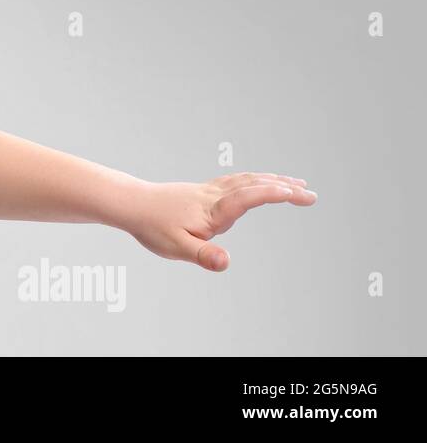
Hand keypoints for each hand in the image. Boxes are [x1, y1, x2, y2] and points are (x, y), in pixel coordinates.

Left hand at [124, 172, 315, 271]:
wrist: (131, 204)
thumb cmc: (152, 227)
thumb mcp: (176, 248)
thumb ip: (203, 255)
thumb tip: (226, 263)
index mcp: (212, 210)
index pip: (249, 197)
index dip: (276, 193)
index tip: (301, 195)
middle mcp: (214, 196)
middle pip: (253, 185)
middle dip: (284, 188)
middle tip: (311, 194)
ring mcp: (209, 191)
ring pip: (246, 179)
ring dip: (272, 180)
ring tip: (295, 184)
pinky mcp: (203, 191)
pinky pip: (236, 181)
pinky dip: (254, 180)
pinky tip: (259, 183)